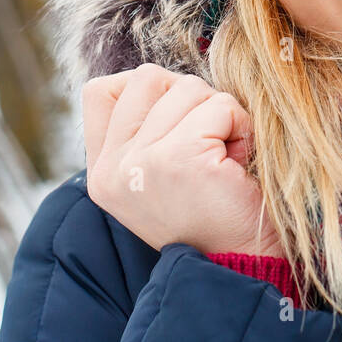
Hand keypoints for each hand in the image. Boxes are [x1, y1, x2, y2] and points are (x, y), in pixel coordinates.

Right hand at [82, 63, 285, 259]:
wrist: (240, 263)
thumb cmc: (211, 211)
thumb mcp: (158, 172)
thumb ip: (144, 129)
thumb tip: (161, 78)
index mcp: (101, 171)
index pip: (101, 91)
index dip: (148, 90)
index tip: (178, 122)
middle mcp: (112, 168)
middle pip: (149, 78)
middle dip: (190, 98)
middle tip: (209, 139)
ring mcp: (142, 162)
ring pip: (188, 88)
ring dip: (220, 113)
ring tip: (225, 157)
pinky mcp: (180, 159)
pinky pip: (220, 107)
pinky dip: (240, 125)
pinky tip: (238, 161)